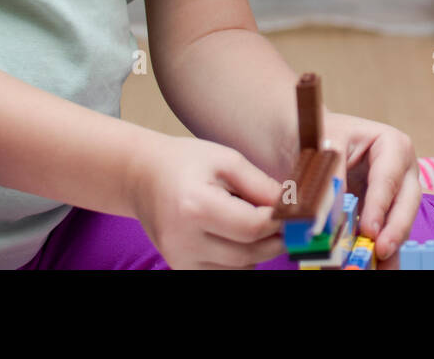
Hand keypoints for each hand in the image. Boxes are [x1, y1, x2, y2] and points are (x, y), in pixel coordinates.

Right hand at [129, 134, 284, 269]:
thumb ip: (260, 184)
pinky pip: (223, 273)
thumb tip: (292, 205)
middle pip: (248, 253)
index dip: (279, 221)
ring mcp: (178, 258)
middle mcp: (183, 239)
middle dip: (274, 239)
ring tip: (254, 223)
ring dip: (257, 251)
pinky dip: (239, 260)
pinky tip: (236, 236)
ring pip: (239, 269)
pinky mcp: (179, 267)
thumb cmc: (185, 162)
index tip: (291, 209)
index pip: (252, 227)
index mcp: (194, 206)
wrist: (142, 176)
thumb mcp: (226, 160)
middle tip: (285, 221)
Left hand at [323, 112, 419, 262]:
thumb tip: (331, 212)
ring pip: (399, 222)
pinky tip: (372, 266)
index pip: (388, 177)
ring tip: (377, 267)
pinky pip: (385, 233)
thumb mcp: (323, 146)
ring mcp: (395, 193)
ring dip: (389, 245)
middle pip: (406, 201)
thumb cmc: (320, 135)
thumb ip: (331, 175)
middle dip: (395, 228)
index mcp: (391, 145)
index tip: (370, 228)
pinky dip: (378, 251)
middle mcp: (401, 170)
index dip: (381, 204)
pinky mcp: (383, 213)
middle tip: (381, 250)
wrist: (310, 141)